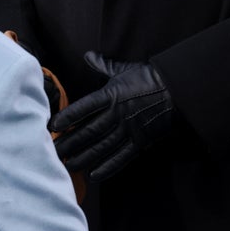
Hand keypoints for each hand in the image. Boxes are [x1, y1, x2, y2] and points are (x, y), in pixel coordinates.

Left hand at [48, 51, 173, 181]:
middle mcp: (118, 114)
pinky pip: (122, 157)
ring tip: (68, 166)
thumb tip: (88, 55)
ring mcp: (129, 129)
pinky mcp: (141, 142)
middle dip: (70, 142)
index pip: (84, 107)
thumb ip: (103, 65)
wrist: (177, 90)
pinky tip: (94, 175)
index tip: (52, 125)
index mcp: (111, 95)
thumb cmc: (148, 78)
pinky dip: (108, 167)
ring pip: (102, 147)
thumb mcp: (124, 70)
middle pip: (89, 131)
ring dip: (83, 158)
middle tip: (53, 151)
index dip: (67, 116)